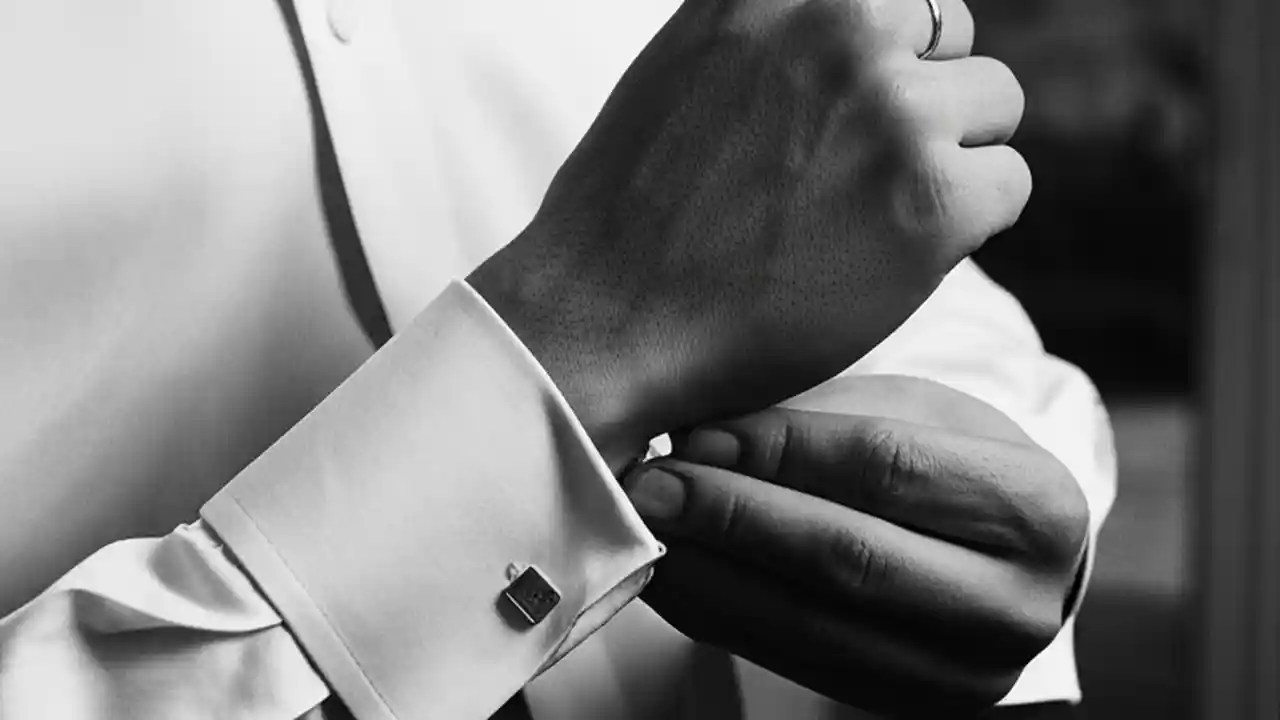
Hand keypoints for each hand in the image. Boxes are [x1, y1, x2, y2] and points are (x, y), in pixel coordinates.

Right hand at [469, 0, 1028, 468]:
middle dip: (924, 96)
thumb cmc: (634, 216)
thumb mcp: (687, 65)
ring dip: (950, 158)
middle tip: (857, 171)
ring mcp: (892, 109)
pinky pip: (1008, 185)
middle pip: (952, 31)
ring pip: (996, 103)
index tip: (858, 104)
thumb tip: (854, 28)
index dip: (884, 50)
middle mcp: (839, 24)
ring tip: (871, 216)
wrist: (607, 323)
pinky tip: (890, 258)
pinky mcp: (933, 198)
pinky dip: (966, 226)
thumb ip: (774, 34)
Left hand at [623, 376, 1088, 715]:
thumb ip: (819, 418)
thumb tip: (696, 436)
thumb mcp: (913, 412)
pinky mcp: (900, 705)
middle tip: (652, 485)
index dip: (784, 451)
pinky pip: (789, 660)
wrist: (995, 553)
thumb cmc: (946, 456)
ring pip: (811, 626)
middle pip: (851, 559)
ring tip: (647, 528)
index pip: (891, 468)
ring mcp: (961, 674)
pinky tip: (672, 573)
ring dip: (711, 575)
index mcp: (1038, 508)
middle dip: (735, 519)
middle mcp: (1015, 606)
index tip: (700, 434)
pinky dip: (718, 615)